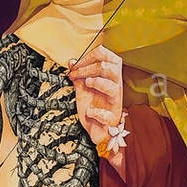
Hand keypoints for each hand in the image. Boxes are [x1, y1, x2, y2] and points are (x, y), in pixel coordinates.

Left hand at [68, 46, 125, 173]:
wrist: (97, 131)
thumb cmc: (93, 108)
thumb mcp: (83, 89)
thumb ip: (78, 76)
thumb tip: (71, 61)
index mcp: (109, 77)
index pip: (107, 55)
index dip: (91, 55)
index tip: (76, 63)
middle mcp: (115, 87)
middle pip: (110, 67)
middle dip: (89, 67)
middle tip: (74, 74)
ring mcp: (114, 103)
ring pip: (113, 86)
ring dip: (98, 83)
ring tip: (86, 84)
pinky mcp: (112, 119)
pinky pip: (108, 114)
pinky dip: (96, 112)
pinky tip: (89, 112)